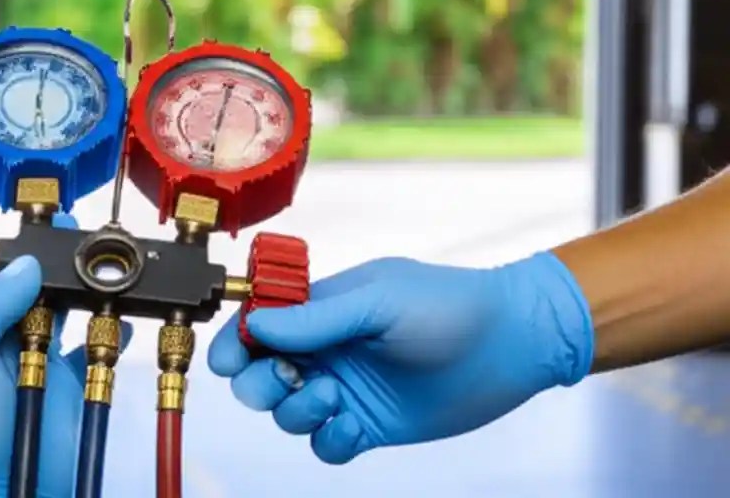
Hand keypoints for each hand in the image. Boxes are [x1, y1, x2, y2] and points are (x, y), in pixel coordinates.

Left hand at [0, 215, 132, 497]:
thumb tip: (24, 267)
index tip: (25, 226)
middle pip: (24, 281)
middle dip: (47, 259)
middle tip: (72, 235)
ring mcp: (35, 354)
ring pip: (62, 302)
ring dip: (80, 283)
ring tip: (100, 263)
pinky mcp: (68, 376)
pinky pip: (94, 338)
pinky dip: (110, 322)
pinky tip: (119, 310)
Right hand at [208, 252, 594, 464]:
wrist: (512, 343)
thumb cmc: (450, 307)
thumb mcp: (379, 301)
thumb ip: (317, 316)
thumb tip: (258, 323)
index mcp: (320, 310)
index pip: (257, 325)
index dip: (237, 342)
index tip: (233, 358)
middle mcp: (326, 350)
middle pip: (259, 376)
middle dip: (260, 383)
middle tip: (292, 378)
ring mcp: (346, 389)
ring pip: (287, 414)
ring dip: (299, 411)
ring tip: (336, 397)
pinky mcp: (369, 425)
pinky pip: (325, 445)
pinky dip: (328, 440)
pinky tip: (352, 425)